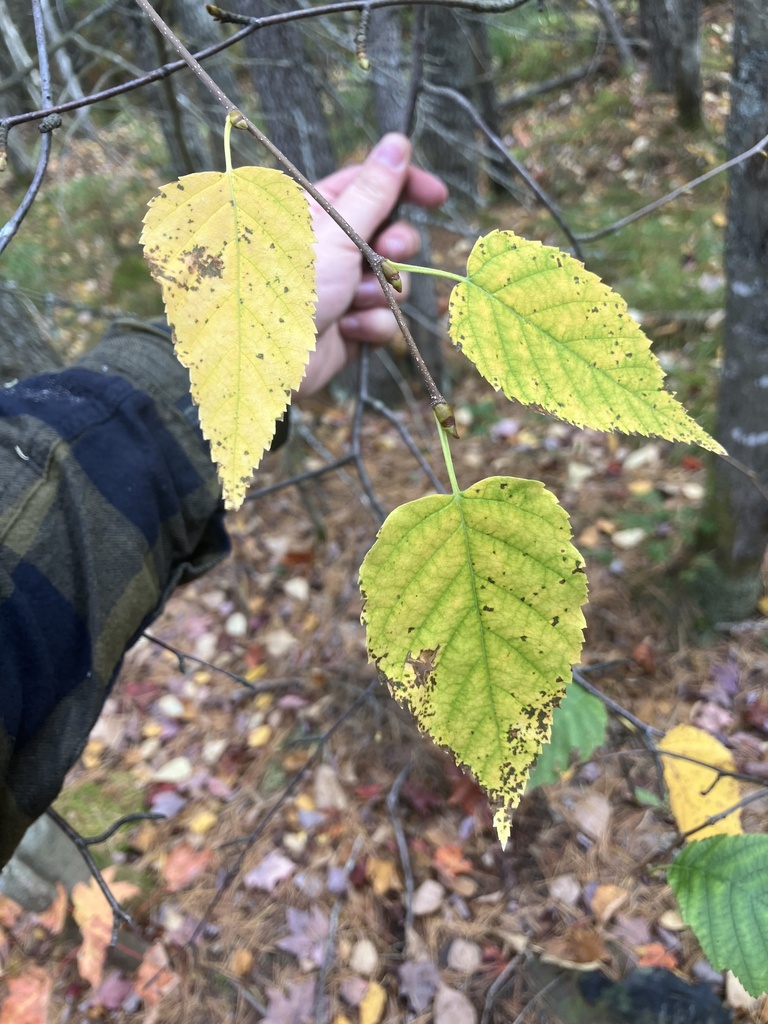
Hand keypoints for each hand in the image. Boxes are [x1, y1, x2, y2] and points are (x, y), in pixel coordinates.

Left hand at [298, 134, 446, 396]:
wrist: (269, 359)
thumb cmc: (288, 284)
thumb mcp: (335, 231)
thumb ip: (373, 191)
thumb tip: (398, 142)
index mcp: (315, 211)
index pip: (369, 183)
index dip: (406, 186)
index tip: (437, 195)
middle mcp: (329, 247)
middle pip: (389, 232)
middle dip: (395, 247)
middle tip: (387, 255)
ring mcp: (340, 288)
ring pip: (393, 280)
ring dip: (380, 292)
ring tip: (353, 302)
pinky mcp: (349, 327)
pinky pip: (382, 318)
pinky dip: (370, 325)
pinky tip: (346, 330)